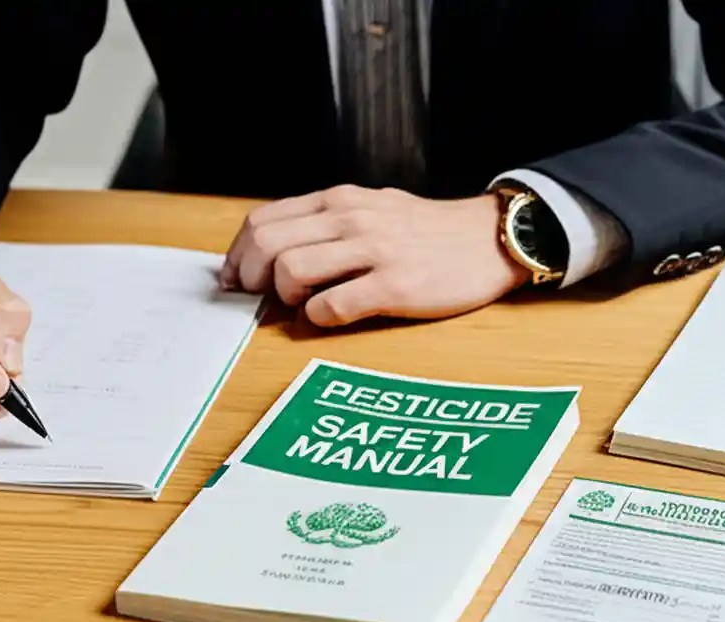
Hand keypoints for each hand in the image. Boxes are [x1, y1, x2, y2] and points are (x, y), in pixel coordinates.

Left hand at [219, 185, 527, 325]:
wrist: (489, 239)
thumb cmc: (426, 233)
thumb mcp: (370, 209)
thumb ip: (326, 225)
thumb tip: (274, 254)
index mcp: (339, 200)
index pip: (263, 220)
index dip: (238, 255)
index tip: (235, 280)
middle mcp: (350, 218)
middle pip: (268, 244)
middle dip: (250, 278)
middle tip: (258, 300)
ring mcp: (373, 250)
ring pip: (292, 271)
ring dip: (285, 298)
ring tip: (303, 305)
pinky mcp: (395, 284)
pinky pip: (333, 306)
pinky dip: (319, 318)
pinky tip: (332, 317)